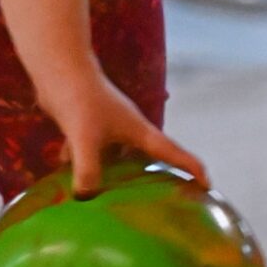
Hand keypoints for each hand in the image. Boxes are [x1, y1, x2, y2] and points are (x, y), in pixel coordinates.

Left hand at [38, 67, 209, 196]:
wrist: (59, 66)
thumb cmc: (79, 98)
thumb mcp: (85, 139)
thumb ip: (88, 170)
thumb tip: (86, 197)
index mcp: (139, 131)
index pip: (175, 153)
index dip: (193, 169)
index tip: (207, 187)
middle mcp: (128, 129)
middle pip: (151, 156)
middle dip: (158, 176)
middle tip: (166, 200)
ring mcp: (107, 126)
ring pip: (118, 157)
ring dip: (118, 175)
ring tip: (118, 198)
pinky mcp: (86, 124)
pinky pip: (90, 152)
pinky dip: (84, 166)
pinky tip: (70, 181)